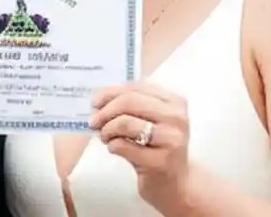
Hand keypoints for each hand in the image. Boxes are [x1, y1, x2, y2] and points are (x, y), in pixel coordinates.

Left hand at [90, 81, 191, 211]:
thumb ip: (133, 106)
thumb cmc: (159, 148)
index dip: (110, 92)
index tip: (95, 102)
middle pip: (130, 101)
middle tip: (94, 121)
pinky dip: (112, 145)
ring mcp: (170, 140)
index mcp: (175, 102)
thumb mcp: (153, 121)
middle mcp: (176, 118)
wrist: (176, 184)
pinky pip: (123, 146)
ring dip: (107, 129)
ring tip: (105, 137)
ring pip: (125, 123)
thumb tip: (99, 100)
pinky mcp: (160, 162)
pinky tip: (114, 149)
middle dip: (105, 111)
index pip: (136, 87)